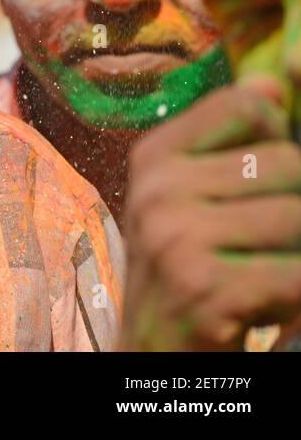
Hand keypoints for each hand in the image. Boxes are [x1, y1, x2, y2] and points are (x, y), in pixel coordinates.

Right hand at [121, 76, 300, 349]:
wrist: (154, 358)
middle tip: (264, 244)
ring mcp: (176, 237)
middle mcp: (157, 189)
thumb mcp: (195, 198)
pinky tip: (271, 302)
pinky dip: (298, 288)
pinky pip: (298, 272)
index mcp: (154, 157)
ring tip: (267, 273)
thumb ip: (233, 140)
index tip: (263, 184)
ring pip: (299, 215)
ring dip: (300, 251)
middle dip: (297, 206)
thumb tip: (272, 81)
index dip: (277, 139)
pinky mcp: (205, 286)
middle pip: (286, 162)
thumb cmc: (187, 271)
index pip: (247, 106)